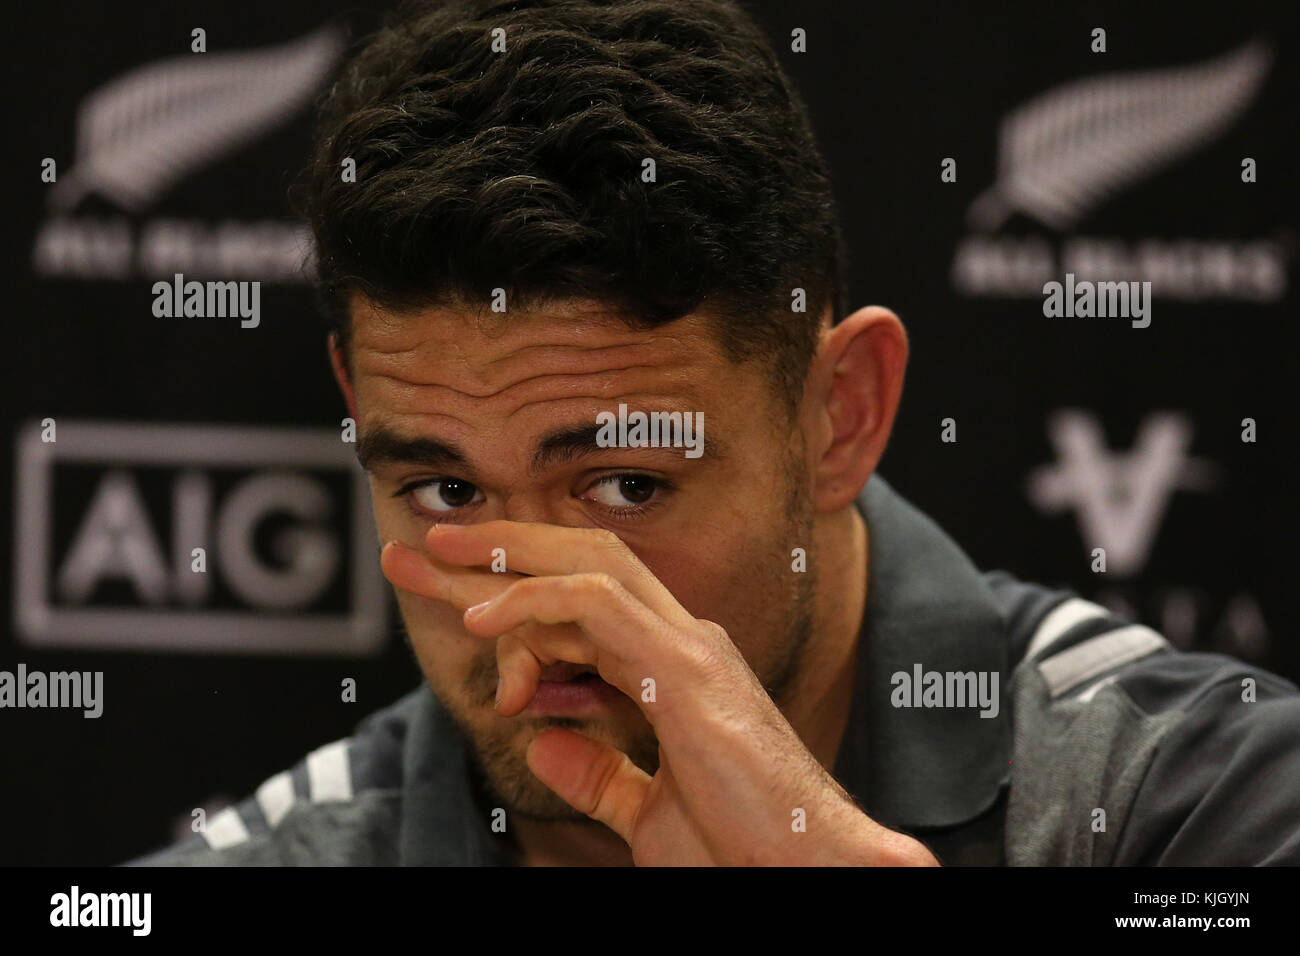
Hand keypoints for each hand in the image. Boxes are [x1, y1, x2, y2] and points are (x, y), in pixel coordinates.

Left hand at [382, 521, 937, 865]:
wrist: (809, 871)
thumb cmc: (744, 853)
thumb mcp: (649, 816)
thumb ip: (601, 775)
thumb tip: (544, 742)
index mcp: (675, 673)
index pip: (580, 610)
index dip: (509, 597)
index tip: (446, 602)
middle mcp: (684, 644)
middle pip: (578, 567)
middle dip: (495, 551)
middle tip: (418, 547)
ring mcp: (690, 650)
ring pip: (587, 567)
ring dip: (502, 556)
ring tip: (433, 555)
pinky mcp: (687, 672)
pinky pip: (598, 607)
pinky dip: (534, 602)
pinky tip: (483, 620)